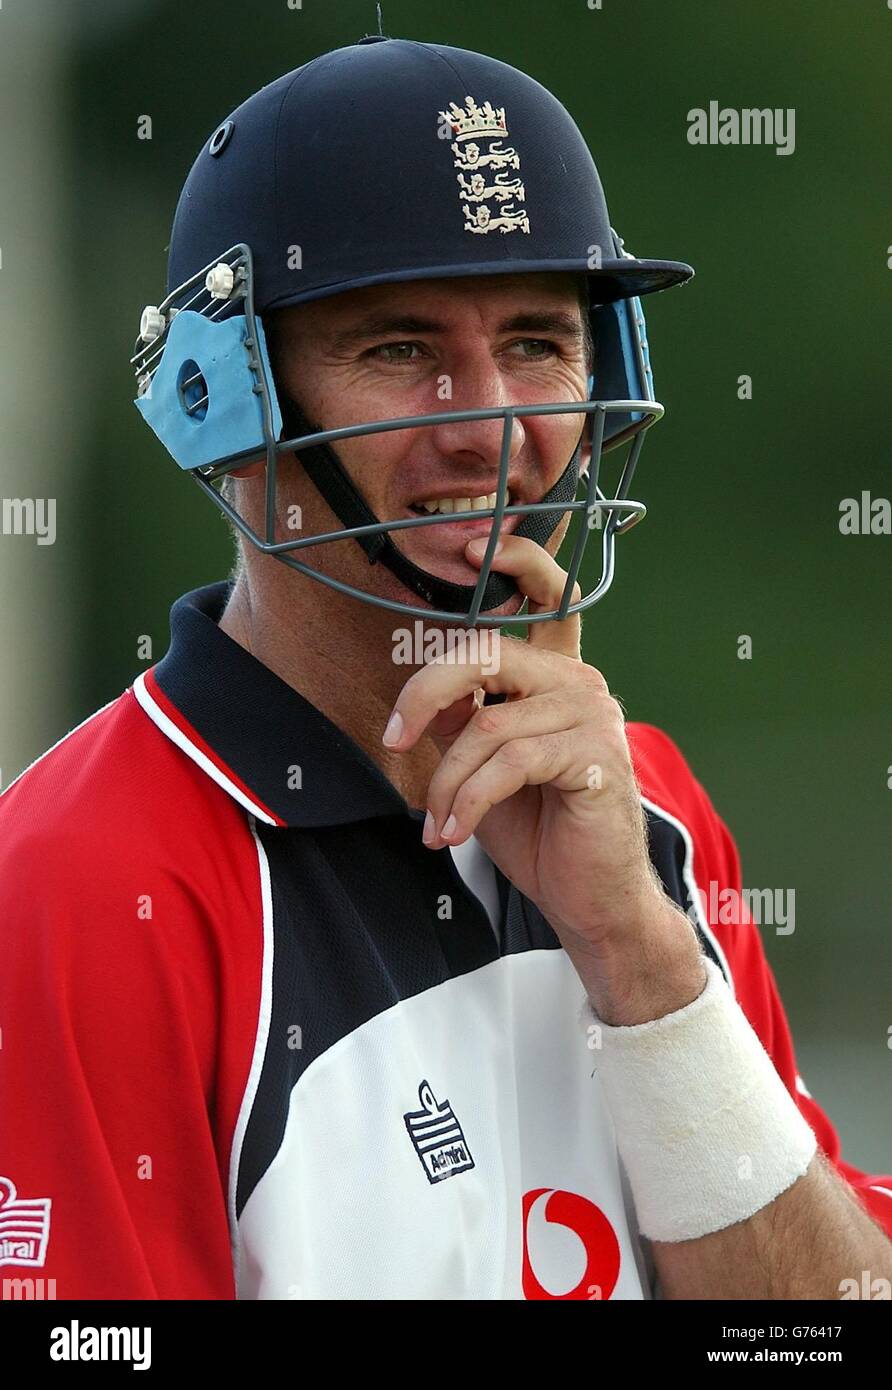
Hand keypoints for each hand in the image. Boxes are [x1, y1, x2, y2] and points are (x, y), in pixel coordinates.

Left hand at [382, 533, 684, 973]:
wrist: (590, 900)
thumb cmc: (540, 833)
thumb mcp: (483, 771)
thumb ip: (462, 726)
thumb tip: (424, 702)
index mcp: (556, 676)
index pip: (547, 599)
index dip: (517, 564)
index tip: (467, 549)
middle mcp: (579, 683)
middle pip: (488, 653)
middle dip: (425, 693)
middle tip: (393, 739)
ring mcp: (593, 716)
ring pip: (488, 724)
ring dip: (446, 782)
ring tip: (437, 826)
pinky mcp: (596, 757)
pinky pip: (510, 762)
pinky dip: (469, 800)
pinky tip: (453, 834)